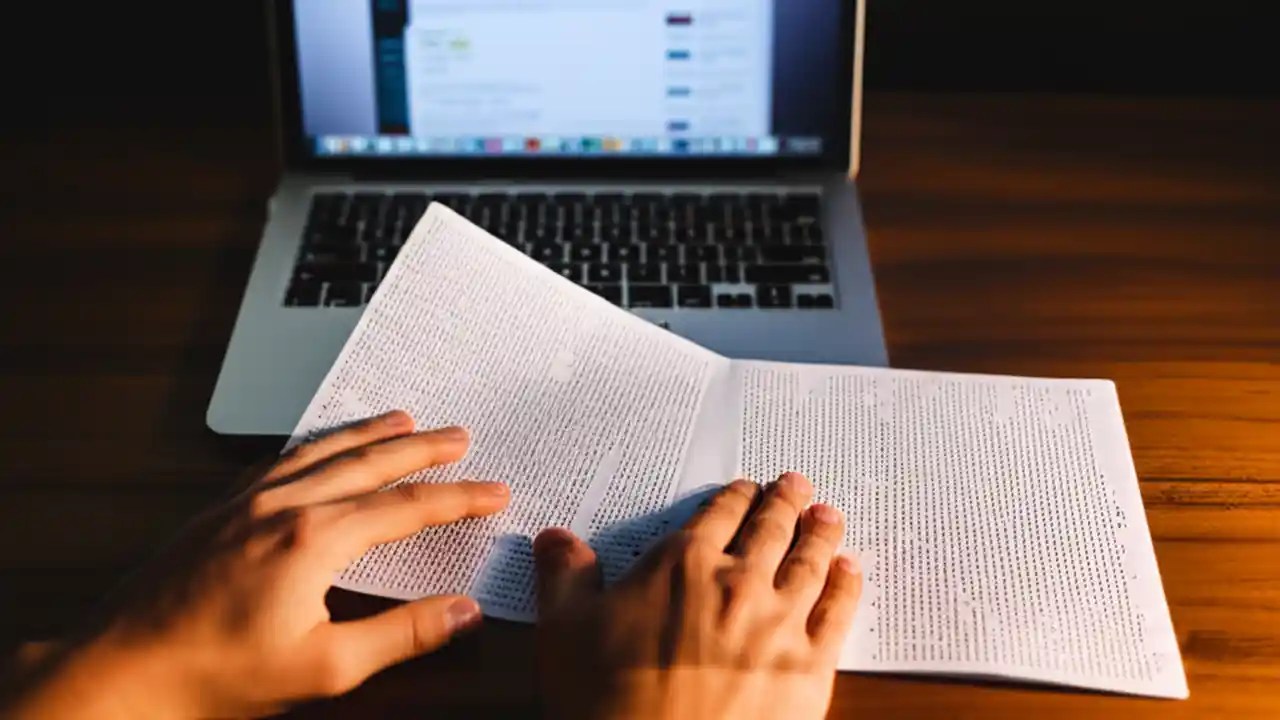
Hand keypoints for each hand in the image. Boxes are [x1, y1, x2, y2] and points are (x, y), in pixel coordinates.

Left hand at [2, 411, 508, 719]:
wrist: (121, 670)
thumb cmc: (214, 674)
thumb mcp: (324, 668)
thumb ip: (400, 635)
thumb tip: (461, 612)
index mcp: (314, 540)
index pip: (407, 508)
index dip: (458, 498)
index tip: (494, 492)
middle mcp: (283, 506)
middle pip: (371, 463)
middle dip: (423, 449)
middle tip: (460, 436)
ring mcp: (247, 501)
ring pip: (325, 450)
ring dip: (371, 433)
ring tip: (405, 419)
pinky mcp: (220, 509)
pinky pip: (282, 457)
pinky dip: (317, 442)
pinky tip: (323, 444)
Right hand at [534, 472, 861, 719]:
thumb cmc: (606, 700)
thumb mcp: (566, 631)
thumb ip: (565, 577)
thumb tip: (554, 538)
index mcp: (683, 564)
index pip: (719, 514)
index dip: (736, 496)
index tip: (747, 487)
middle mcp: (737, 582)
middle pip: (771, 529)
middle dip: (786, 502)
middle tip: (798, 485)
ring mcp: (778, 623)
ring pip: (810, 562)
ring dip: (821, 534)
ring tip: (830, 515)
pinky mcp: (809, 667)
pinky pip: (837, 614)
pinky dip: (846, 586)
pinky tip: (850, 572)